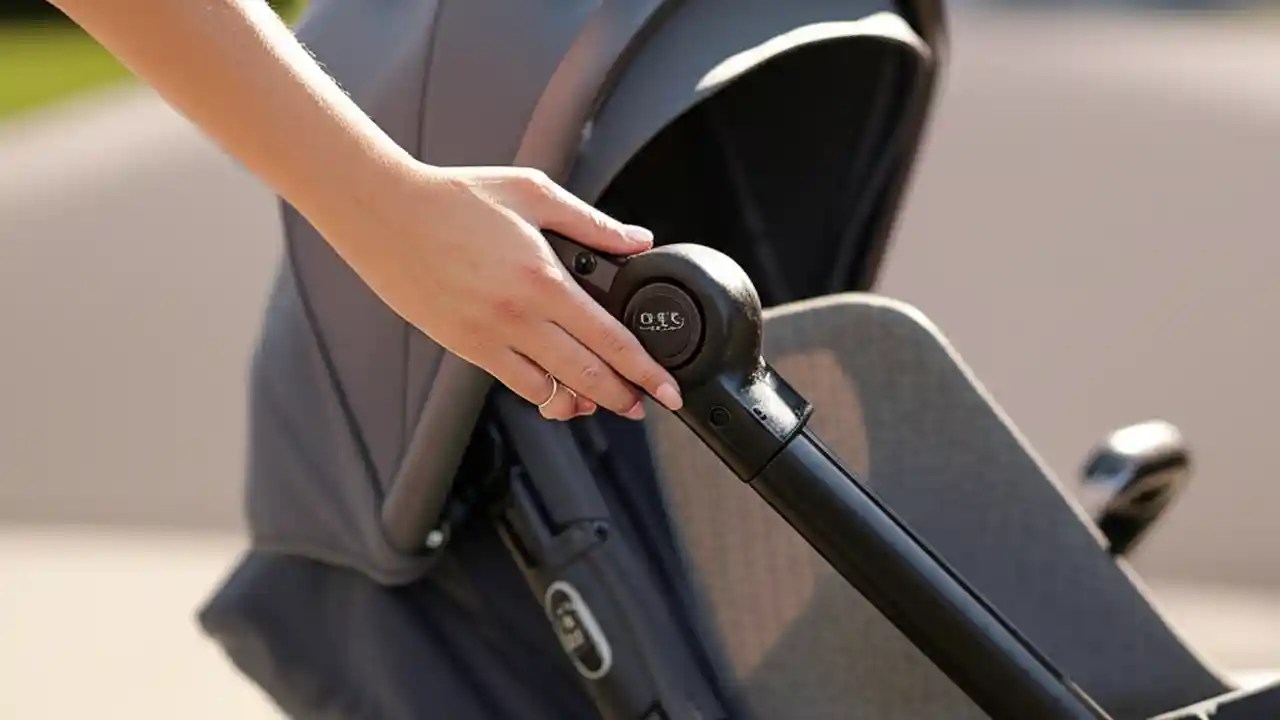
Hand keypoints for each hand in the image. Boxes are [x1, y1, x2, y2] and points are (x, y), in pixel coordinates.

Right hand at [314, 162, 682, 420]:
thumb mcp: (532, 193)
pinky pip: (514, 384)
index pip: (610, 339)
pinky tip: (557, 388)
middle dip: (624, 397)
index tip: (668, 389)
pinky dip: (542, 393)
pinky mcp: (464, 346)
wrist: (384, 213)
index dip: (645, 371)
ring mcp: (489, 337)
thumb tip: (637, 241)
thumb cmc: (454, 198)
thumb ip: (591, 223)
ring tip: (604, 400)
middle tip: (645, 407)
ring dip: (583, 402)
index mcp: (543, 277)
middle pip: (587, 376)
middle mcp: (519, 316)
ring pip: (550, 391)